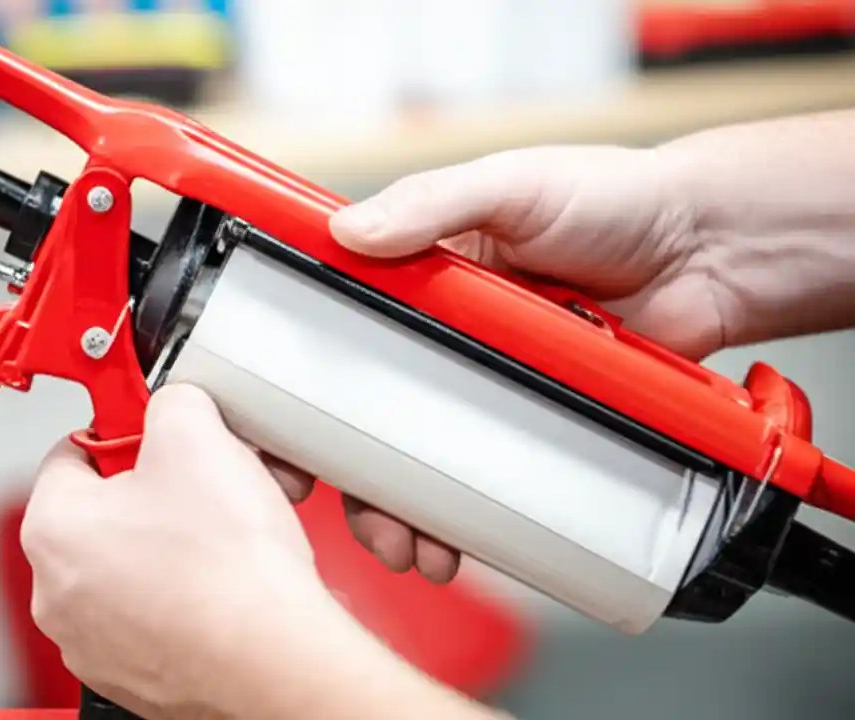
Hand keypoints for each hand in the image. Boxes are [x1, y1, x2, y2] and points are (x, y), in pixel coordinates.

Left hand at [21, 385, 498, 719]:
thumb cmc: (230, 571)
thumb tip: (176, 405)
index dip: (123, 431)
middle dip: (162, 488)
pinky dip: (191, 594)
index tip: (154, 433)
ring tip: (231, 532)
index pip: (71, 450)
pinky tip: (232, 580)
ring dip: (180, 541)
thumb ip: (172, 401)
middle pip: (106, 511)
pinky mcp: (140, 677)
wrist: (277, 660)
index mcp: (53, 528)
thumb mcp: (196, 434)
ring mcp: (96, 642)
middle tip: (208, 480)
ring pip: (136, 565)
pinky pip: (159, 614)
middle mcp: (59, 594)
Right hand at [320, 144, 721, 581]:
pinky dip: (461, 515)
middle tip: (321, 499)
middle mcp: (437, 332)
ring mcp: (483, 382)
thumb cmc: (613, 197)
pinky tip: (454, 541)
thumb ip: (433, 203)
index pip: (330, 323)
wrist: (710, 249)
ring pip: (415, 456)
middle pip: (361, 408)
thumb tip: (350, 232)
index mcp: (416, 270)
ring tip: (401, 543)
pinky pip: (482, 476)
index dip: (291, 373)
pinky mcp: (530, 419)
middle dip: (336, 464)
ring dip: (394, 507)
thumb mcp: (512, 184)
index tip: (263, 418)